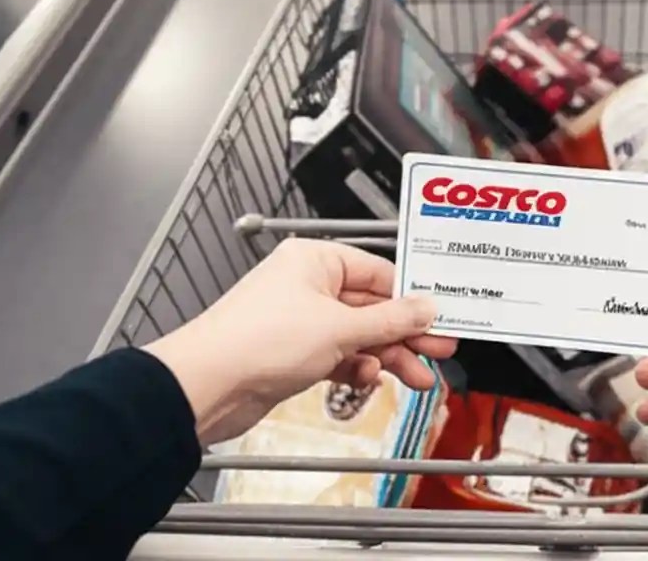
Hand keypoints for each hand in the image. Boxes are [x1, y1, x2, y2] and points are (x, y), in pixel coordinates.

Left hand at [144, 238, 455, 444]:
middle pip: (372, 307)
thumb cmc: (257, 341)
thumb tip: (425, 308)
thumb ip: (390, 320)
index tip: (440, 317)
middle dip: (406, 333)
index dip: (412, 298)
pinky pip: (340, 356)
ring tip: (418, 378)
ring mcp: (301, 321)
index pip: (379, 273)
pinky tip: (370, 380)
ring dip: (388, 357)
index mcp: (316, 261)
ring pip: (359, 336)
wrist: (206, 386)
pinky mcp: (294, 354)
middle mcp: (308, 286)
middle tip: (439, 349)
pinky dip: (358, 369)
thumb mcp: (340, 328)